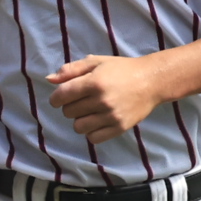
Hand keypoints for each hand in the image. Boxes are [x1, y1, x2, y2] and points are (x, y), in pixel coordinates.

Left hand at [49, 54, 168, 141]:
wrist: (152, 81)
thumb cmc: (122, 69)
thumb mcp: (97, 62)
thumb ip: (71, 69)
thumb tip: (49, 79)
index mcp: (94, 82)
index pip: (60, 96)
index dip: (57, 97)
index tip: (63, 96)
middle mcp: (101, 100)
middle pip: (68, 112)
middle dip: (71, 106)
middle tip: (84, 99)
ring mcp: (111, 116)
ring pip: (78, 127)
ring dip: (81, 119)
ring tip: (92, 111)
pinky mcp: (119, 128)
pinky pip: (92, 138)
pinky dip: (92, 131)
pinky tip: (99, 121)